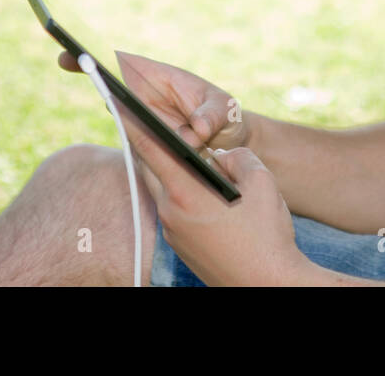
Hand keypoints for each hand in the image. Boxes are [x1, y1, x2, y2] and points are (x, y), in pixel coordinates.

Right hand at [57, 49, 249, 150]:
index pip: (124, 62)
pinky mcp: (147, 148)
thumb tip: (196, 130)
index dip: (98, 56)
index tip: (74, 53)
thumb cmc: (226, 117)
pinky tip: (149, 148)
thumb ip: (212, 117)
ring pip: (121, 120)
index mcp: (161, 78)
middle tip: (67, 62)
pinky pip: (135, 145)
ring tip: (126, 117)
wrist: (230, 145)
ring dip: (115, 118)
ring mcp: (143, 124)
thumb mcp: (225, 111)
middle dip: (89, 73)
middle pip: (112, 87)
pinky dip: (135, 148)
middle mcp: (146, 99)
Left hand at [119, 114, 307, 285]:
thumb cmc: (267, 234)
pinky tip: (206, 194)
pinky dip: (184, 194)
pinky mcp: (181, 246)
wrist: (268, 285)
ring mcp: (173, 232)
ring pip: (164, 189)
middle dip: (151, 143)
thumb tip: (220, 156)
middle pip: (150, 167)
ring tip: (192, 159)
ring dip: (172, 171)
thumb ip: (236, 157)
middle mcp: (170, 211)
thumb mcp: (260, 180)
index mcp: (185, 190)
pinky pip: (175, 209)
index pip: (148, 147)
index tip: (115, 99)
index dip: (130, 119)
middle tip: (149, 120)